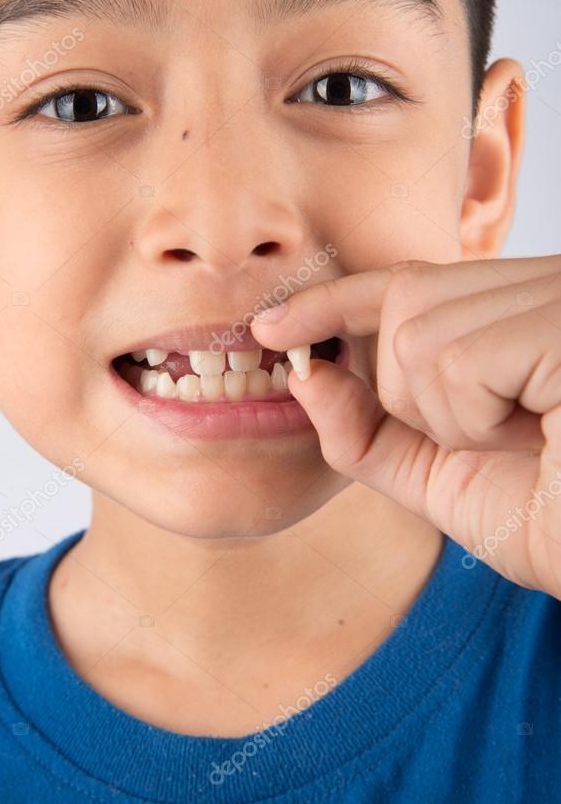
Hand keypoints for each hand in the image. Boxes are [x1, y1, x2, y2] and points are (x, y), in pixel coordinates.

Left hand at [250, 256, 560, 597]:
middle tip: (499, 439)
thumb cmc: (555, 522)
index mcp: (520, 314)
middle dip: (415, 394)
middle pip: (406, 306)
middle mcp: (547, 287)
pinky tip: (538, 432)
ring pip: (418, 335)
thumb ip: (369, 427)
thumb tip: (305, 372)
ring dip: (450, 416)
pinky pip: (452, 358)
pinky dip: (471, 418)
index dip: (334, 300)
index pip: (409, 282)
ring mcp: (559, 298)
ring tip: (530, 440)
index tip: (271, 327)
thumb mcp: (443, 478)